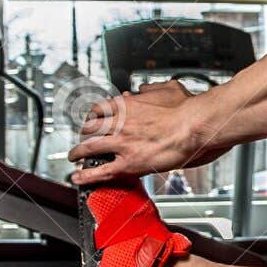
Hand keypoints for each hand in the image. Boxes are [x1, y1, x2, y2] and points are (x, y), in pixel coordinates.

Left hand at [69, 80, 229, 182]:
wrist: (193, 127)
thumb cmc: (185, 110)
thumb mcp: (168, 89)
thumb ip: (152, 88)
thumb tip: (144, 88)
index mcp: (127, 105)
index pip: (100, 108)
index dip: (93, 115)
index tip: (93, 118)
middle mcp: (120, 123)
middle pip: (90, 127)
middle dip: (84, 132)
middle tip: (82, 137)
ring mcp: (122, 143)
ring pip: (89, 147)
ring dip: (78, 152)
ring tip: (74, 156)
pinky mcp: (129, 162)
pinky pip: (101, 171)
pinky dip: (86, 175)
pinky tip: (78, 178)